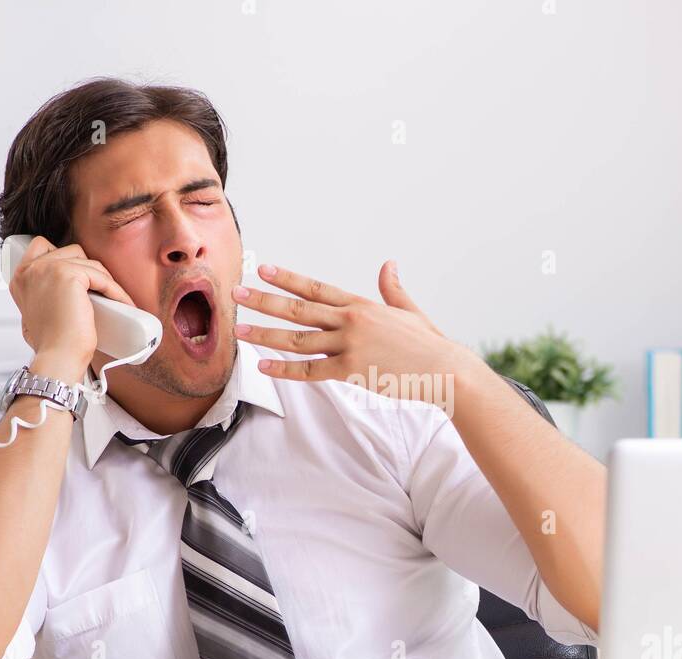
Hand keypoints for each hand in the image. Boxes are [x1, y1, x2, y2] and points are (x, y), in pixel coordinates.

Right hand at [7, 235, 135, 379]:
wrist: (58, 357)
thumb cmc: (51, 343)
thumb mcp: (38, 312)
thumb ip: (43, 294)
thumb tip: (62, 292)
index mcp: (21, 277)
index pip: (43, 247)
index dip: (66, 257)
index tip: (83, 277)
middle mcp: (31, 269)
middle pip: (72, 251)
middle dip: (90, 270)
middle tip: (102, 290)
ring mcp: (48, 268)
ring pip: (89, 262)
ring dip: (105, 281)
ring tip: (115, 299)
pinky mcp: (68, 274)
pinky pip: (101, 277)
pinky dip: (116, 291)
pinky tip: (123, 303)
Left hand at [232, 261, 483, 403]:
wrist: (445, 370)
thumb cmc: (428, 343)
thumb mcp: (408, 310)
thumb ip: (393, 288)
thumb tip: (388, 264)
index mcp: (361, 305)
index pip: (316, 288)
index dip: (288, 278)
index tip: (264, 269)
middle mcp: (351, 321)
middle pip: (298, 308)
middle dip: (264, 300)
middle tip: (237, 293)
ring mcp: (349, 346)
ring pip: (297, 338)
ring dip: (266, 333)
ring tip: (241, 328)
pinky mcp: (351, 371)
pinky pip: (310, 371)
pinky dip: (284, 370)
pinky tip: (263, 367)